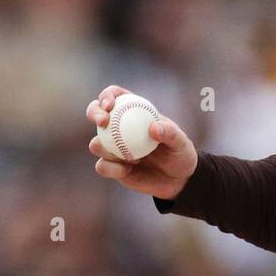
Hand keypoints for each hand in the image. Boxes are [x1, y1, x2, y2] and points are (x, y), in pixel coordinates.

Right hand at [86, 85, 197, 199]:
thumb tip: (153, 127)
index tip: (109, 104)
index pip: (116, 96)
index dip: (108, 95)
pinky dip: (112, 168)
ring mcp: (113, 147)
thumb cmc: (180, 154)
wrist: (178, 180)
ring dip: (105, 149)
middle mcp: (119, 127)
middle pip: (96, 113)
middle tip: (103, 122)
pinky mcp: (112, 167)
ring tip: (132, 158)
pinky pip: (102, 166)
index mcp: (135, 112)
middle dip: (94, 112)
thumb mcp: (181, 143)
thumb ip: (170, 133)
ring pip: (96, 144)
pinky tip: (128, 170)